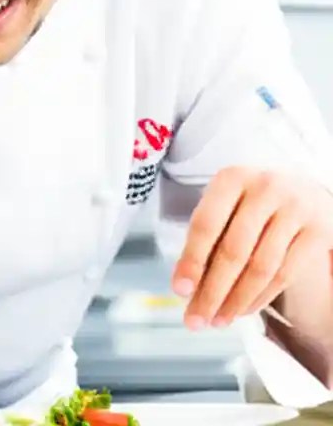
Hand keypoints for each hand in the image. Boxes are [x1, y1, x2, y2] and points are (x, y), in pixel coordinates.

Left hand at [174, 167, 332, 328]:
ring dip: (236, 301)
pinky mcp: (320, 231)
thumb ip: (207, 238)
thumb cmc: (249, 202)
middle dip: (211, 291)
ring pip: (261, 267)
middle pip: (234, 251)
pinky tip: (243, 310)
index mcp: (232, 178)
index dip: (191, 260)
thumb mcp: (225, 205)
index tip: (179, 291)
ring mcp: (297, 208)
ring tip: (218, 320)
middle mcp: (266, 188)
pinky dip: (261, 297)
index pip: (206, 225)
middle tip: (195, 320)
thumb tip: (188, 289)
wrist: (302, 189)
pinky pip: (285, 274)